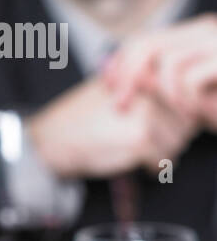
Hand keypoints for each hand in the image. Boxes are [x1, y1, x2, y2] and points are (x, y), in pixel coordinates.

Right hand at [25, 74, 197, 177]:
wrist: (50, 138)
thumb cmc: (80, 119)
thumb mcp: (117, 92)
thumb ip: (152, 92)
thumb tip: (190, 110)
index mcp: (145, 74)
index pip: (183, 101)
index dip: (170, 119)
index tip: (143, 125)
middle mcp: (149, 88)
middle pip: (186, 123)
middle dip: (168, 136)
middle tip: (135, 138)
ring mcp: (146, 111)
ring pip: (177, 143)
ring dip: (159, 152)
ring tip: (129, 146)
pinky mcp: (140, 136)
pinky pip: (163, 160)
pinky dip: (149, 167)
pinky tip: (128, 158)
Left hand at [104, 14, 216, 131]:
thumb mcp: (180, 94)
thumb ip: (150, 80)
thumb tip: (108, 69)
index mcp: (193, 34)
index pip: (142, 39)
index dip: (121, 64)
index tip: (110, 89)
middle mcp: (207, 29)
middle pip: (147, 44)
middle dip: (128, 76)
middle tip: (120, 106)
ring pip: (166, 60)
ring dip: (165, 93)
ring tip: (179, 112)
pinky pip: (189, 76)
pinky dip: (185, 98)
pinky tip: (194, 113)